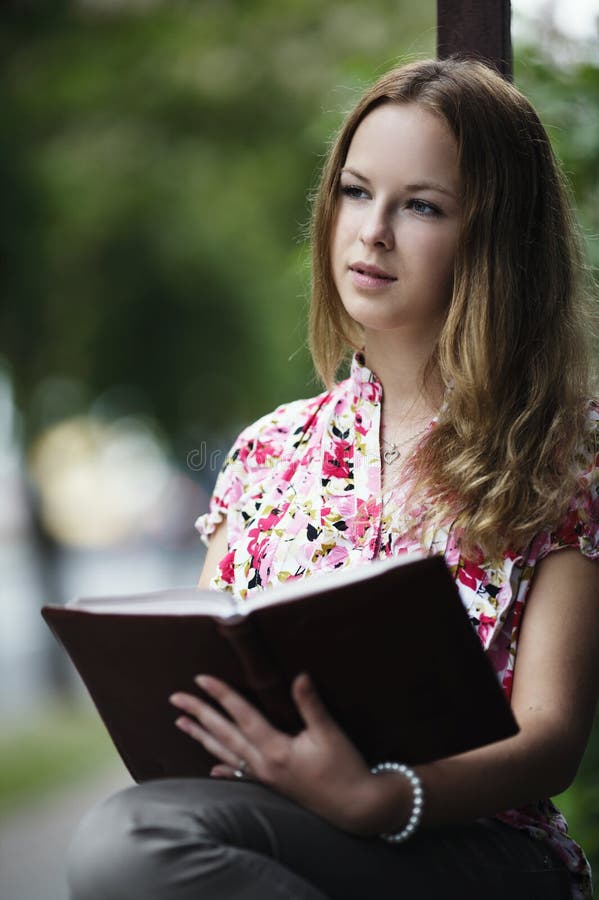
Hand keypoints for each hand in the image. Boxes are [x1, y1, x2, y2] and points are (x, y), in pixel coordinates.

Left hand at [169, 673, 408, 834]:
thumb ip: (311, 704)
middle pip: (224, 734)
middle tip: (175, 698)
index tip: (200, 679)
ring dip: (202, 737)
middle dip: (198, 714)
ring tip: (181, 724)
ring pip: (225, 753)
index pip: (241, 715)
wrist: (357, 809)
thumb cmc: (345, 769)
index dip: (220, 695)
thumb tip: (299, 676)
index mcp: (275, 749)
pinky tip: (212, 769)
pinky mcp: (272, 787)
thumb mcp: (330, 734)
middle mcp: (263, 764)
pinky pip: (240, 775)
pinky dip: (224, 769)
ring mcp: (265, 778)